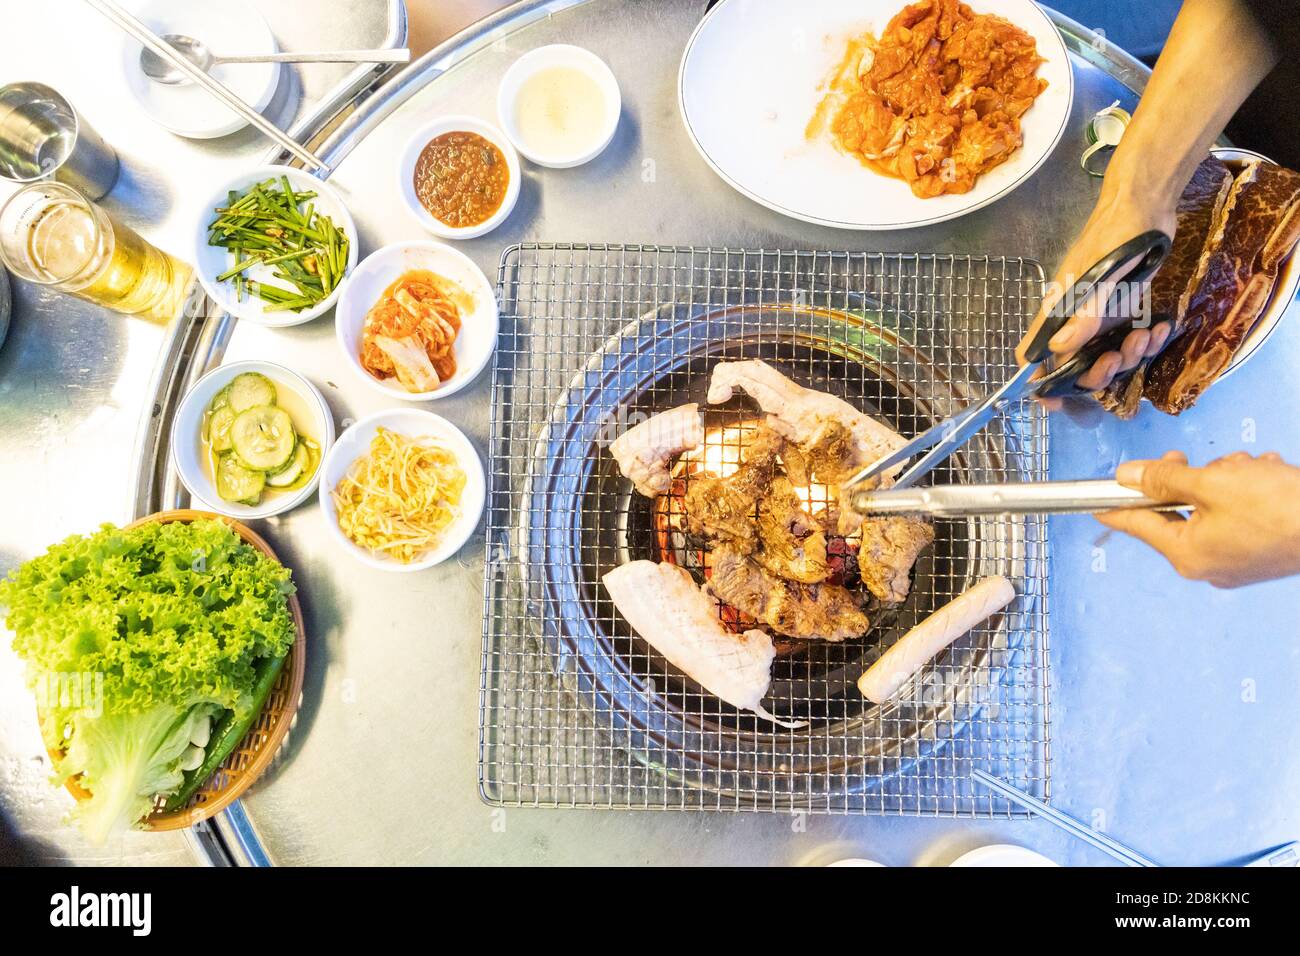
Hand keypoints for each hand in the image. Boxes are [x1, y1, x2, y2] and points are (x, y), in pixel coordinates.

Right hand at [1016, 183, 1177, 407]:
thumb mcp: (1101, 276)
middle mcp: (1074, 320)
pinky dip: (1147, 342)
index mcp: (1058, 313)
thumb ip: (1083, 315)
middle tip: (1120, 355)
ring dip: (1128, 357)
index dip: (1038, 381)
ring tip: (1146, 336)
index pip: (1033, 355)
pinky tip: (1161, 327)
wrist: (1146, 206)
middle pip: (1074, 366)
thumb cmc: (1115, 236)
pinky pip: (1129, 341)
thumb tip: (1059, 352)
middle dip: (1098, 372)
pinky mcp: (1123, 311)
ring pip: (1105, 357)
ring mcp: (1099, 317)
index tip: (1055, 399)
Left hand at [1097, 451, 1299, 587]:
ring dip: (1225, 478)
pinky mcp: (1260, 551)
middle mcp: (1208, 564)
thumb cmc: (1278, 508)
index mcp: (1187, 553)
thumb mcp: (1213, 483)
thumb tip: (1127, 477)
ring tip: (1251, 469)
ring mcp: (1235, 560)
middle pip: (1175, 510)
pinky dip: (1249, 488)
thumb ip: (1165, 479)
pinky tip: (1268, 476)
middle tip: (1193, 460)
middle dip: (1190, 478)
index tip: (1093, 501)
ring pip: (1211, 505)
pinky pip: (1238, 512)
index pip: (1137, 524)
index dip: (1114, 505)